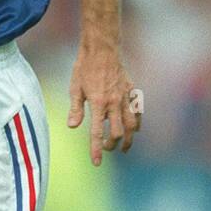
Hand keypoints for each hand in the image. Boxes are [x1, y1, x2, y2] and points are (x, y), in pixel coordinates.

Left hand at [68, 41, 139, 165]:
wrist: (102, 48)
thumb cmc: (85, 67)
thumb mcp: (75, 88)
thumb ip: (76, 109)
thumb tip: (72, 126)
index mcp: (98, 102)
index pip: (97, 133)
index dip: (96, 150)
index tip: (97, 162)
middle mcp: (113, 102)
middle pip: (117, 133)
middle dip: (112, 145)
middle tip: (106, 148)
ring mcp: (125, 97)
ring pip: (132, 125)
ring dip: (129, 139)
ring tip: (124, 147)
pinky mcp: (132, 91)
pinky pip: (138, 112)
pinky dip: (137, 123)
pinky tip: (134, 129)